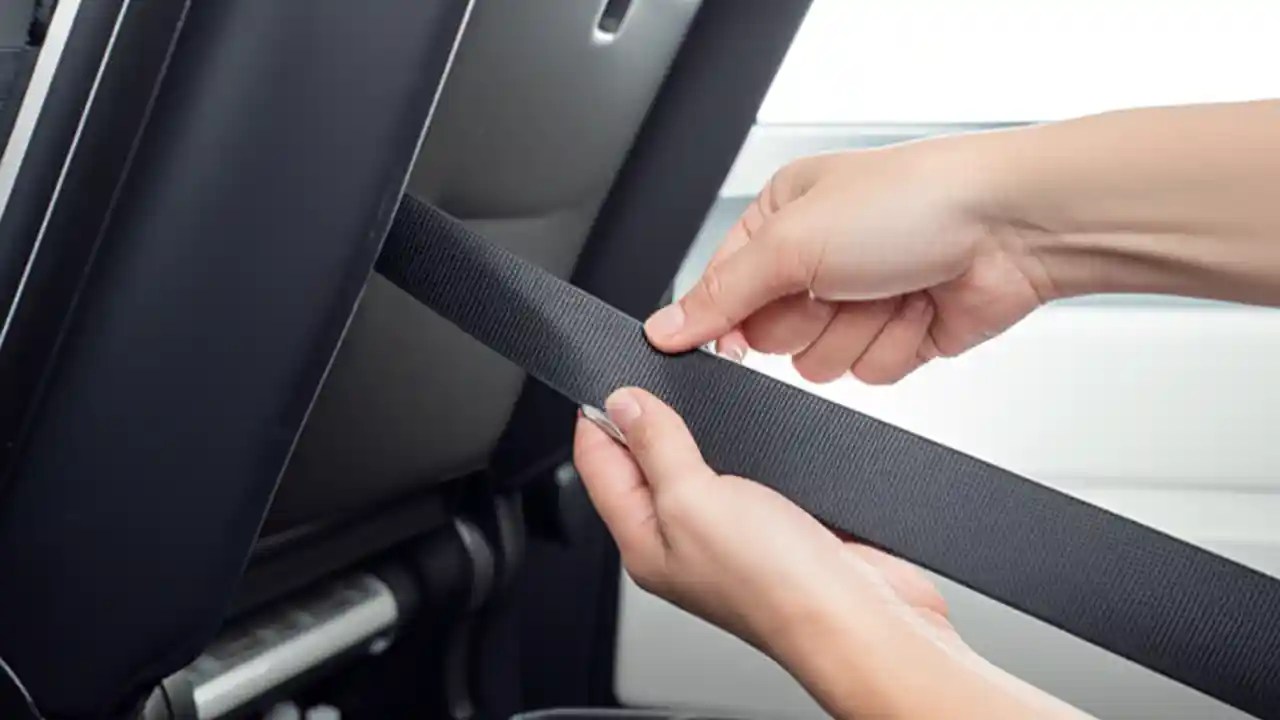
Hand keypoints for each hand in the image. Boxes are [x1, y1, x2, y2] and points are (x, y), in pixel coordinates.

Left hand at [574, 389, 1093, 718]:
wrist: (857, 618)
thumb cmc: (775, 585)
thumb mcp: (694, 500)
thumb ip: (656, 447)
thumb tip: (623, 404)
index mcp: (643, 540)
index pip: (596, 464)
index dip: (596, 413)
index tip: (609, 371)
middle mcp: (679, 539)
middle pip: (642, 462)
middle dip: (646, 414)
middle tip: (655, 369)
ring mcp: (726, 532)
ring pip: (695, 462)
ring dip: (696, 425)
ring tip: (698, 387)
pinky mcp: (772, 524)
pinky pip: (742, 472)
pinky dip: (742, 442)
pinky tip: (748, 424)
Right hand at [644, 136, 1055, 383]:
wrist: (1012, 226)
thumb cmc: (914, 201)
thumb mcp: (793, 239)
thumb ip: (721, 293)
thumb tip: (664, 327)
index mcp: (780, 219)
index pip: (722, 290)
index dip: (727, 317)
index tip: (734, 333)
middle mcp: (816, 259)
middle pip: (769, 336)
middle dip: (808, 317)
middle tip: (839, 281)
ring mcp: (858, 300)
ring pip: (818, 364)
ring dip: (857, 331)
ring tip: (890, 286)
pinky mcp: (897, 335)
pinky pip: (869, 373)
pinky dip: (895, 344)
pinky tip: (919, 303)